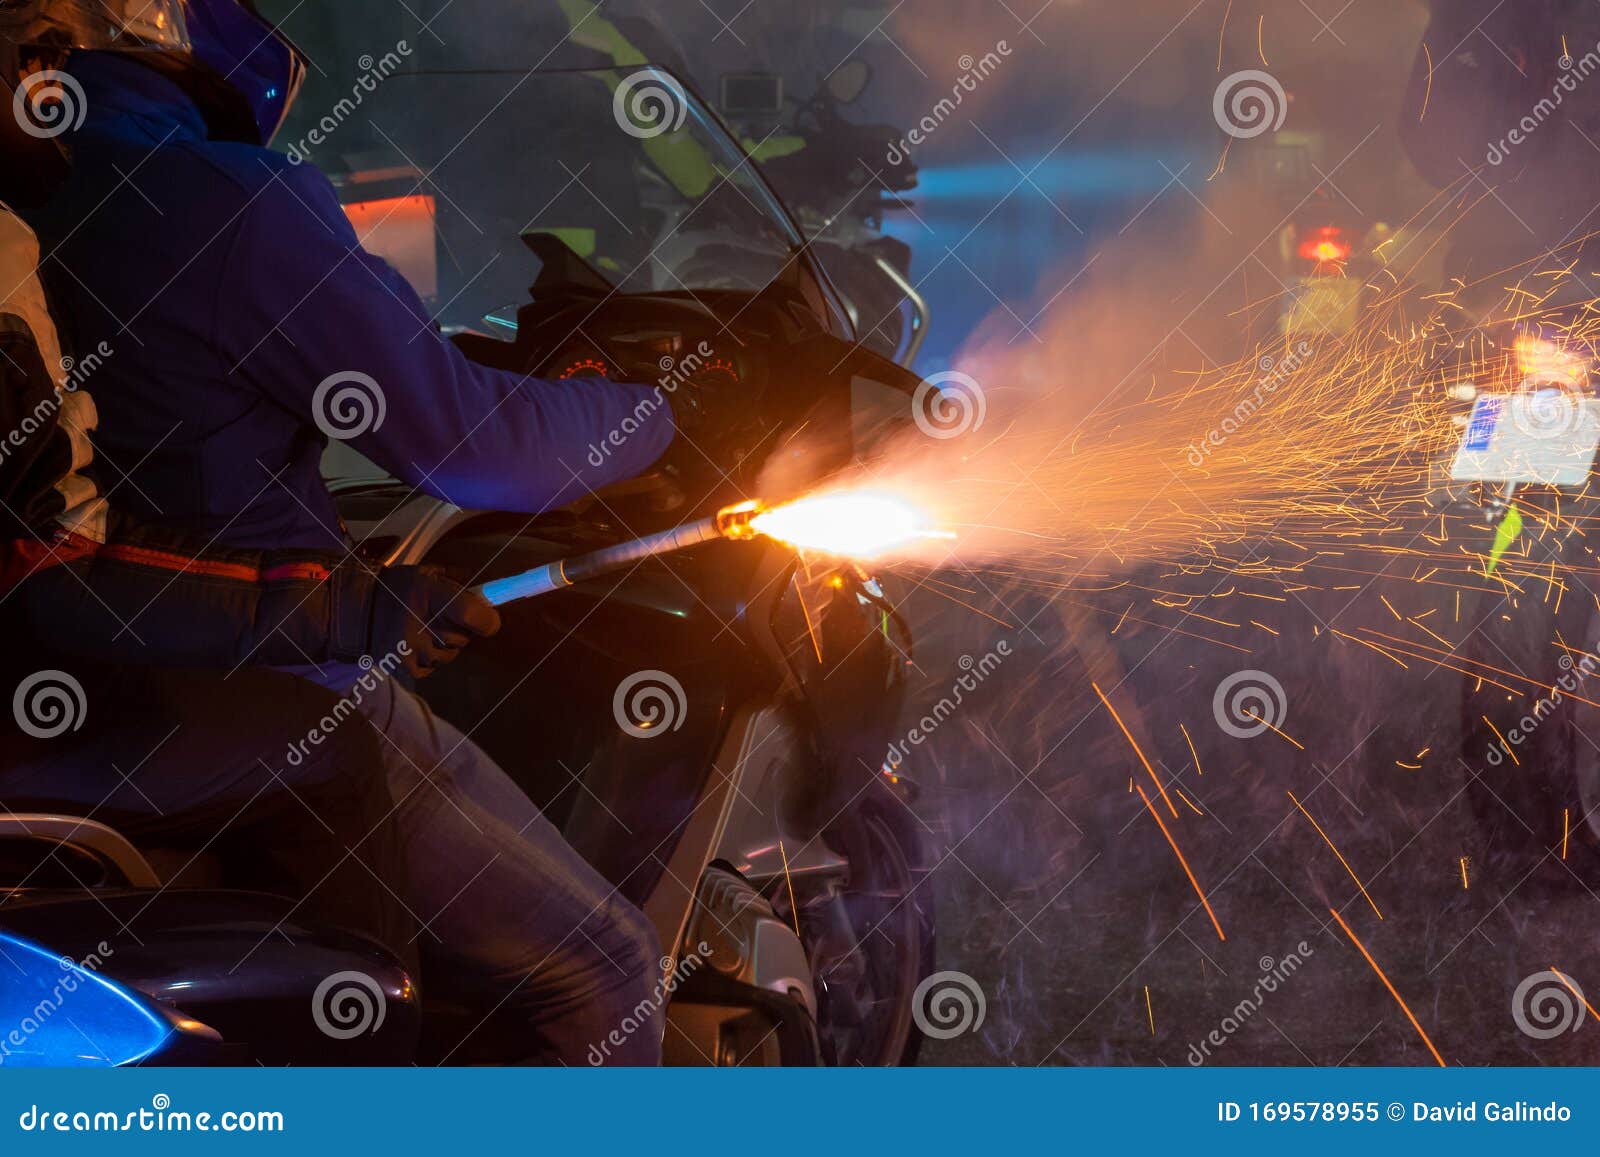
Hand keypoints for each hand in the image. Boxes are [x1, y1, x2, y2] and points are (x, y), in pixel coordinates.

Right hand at [357, 566, 500, 677]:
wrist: (355, 612)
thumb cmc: (397, 589)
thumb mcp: (427, 574)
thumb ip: (458, 583)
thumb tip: (487, 595)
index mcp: (431, 595)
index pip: (474, 616)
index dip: (487, 619)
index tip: (488, 617)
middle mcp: (423, 626)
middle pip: (465, 638)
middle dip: (460, 629)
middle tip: (442, 618)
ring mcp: (415, 651)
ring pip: (451, 654)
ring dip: (446, 644)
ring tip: (425, 630)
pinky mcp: (407, 668)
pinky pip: (435, 667)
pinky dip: (430, 658)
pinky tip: (416, 643)